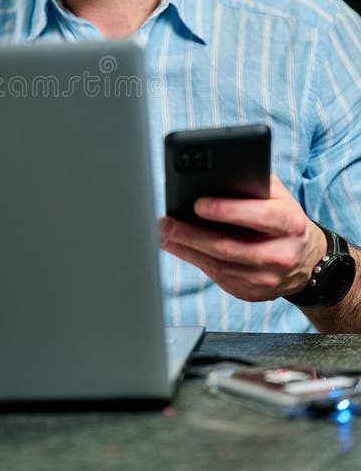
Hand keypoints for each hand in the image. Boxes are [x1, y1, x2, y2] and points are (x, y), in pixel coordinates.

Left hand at [159, 175, 326, 301]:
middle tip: (166, 223)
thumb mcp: (279, 196)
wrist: (307, 260)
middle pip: (229, 246)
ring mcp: (267, 278)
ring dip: (186, 250)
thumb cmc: (284, 219)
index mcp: (290, 223)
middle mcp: (281, 254)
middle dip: (192, 234)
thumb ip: (253, 184)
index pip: (258, 216)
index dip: (227, 211)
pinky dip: (195, 262)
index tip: (198, 204)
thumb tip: (215, 177)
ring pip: (219, 266)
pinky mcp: (253, 293)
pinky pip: (218, 278)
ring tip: (164, 234)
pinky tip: (179, 248)